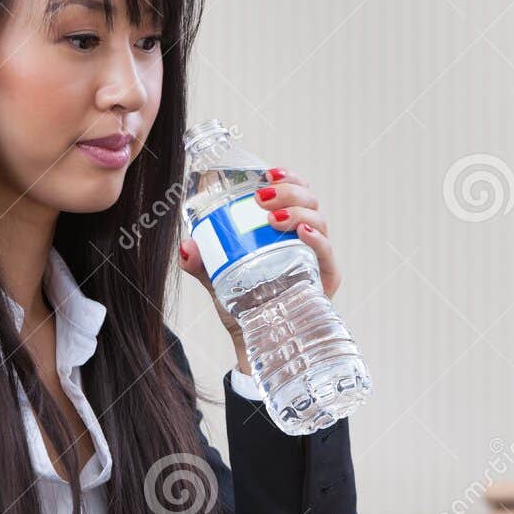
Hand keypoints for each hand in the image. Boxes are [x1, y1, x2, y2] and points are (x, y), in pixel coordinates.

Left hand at [178, 168, 342, 351]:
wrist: (257, 340)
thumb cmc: (244, 302)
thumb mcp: (218, 278)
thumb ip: (201, 262)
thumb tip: (186, 246)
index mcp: (283, 227)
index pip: (293, 190)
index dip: (286, 176)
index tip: (267, 172)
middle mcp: (304, 236)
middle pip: (308, 199)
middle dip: (288, 190)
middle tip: (262, 198)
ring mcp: (317, 256)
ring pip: (318, 220)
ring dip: (297, 211)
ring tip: (274, 219)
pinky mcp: (326, 279)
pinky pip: (326, 254)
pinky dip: (317, 240)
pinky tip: (302, 234)